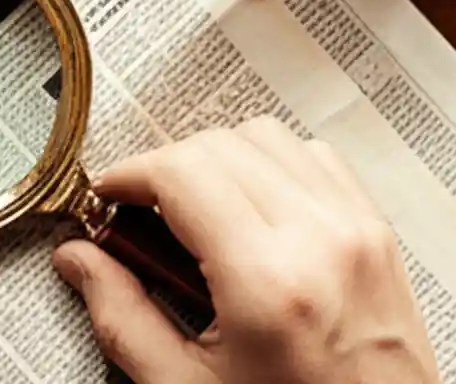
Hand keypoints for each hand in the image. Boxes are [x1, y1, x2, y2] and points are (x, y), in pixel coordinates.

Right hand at [53, 117, 438, 383]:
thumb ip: (123, 318)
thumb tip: (79, 258)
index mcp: (267, 281)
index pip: (181, 172)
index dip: (129, 175)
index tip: (107, 197)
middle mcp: (320, 239)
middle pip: (218, 144)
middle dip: (165, 168)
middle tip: (140, 215)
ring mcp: (356, 228)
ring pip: (266, 137)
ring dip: (218, 160)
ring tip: (196, 215)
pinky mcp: (376, 231)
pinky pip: (314, 158)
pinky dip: (271, 166)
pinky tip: (251, 212)